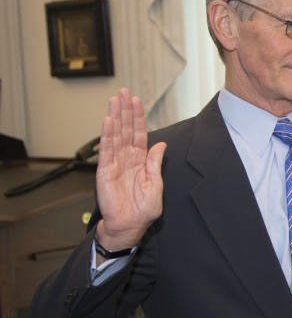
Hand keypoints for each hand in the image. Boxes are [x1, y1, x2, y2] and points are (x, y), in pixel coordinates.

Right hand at [94, 89, 164, 250]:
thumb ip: (155, 164)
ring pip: (115, 135)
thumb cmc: (143, 209)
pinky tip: (107, 121)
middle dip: (125, 111)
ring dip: (115, 117)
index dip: (138, 118)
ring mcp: (115, 163)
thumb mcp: (156, 185)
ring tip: (114, 100)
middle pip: (126, 130)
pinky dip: (107, 134)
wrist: (129, 225)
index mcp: (141, 161)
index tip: (137, 101)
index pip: (139, 134)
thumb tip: (160, 144)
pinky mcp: (105, 170)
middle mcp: (127, 158)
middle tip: (124, 92)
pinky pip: (106, 150)